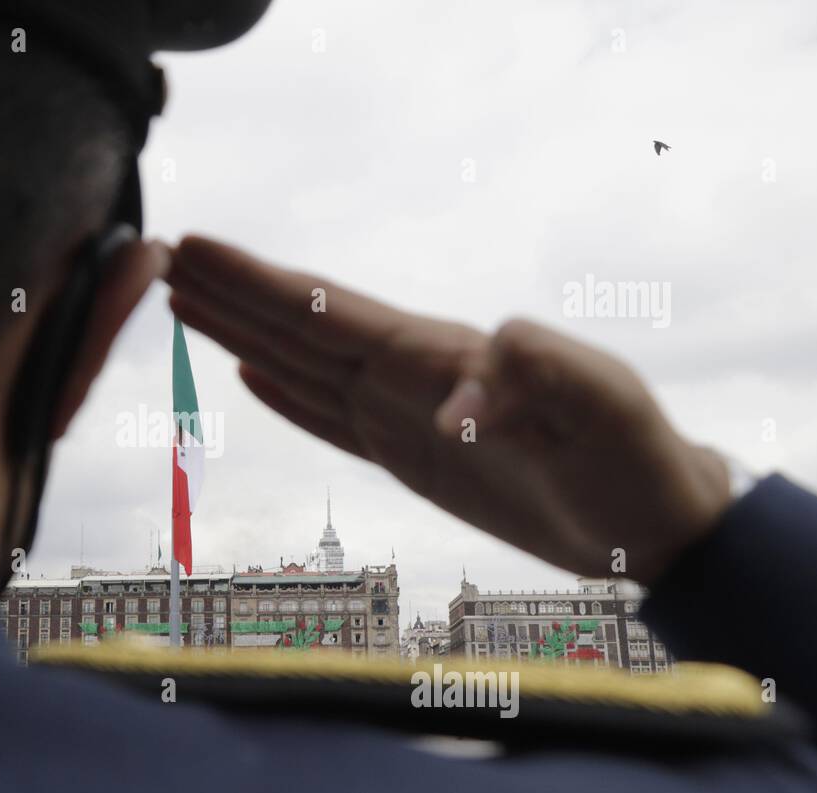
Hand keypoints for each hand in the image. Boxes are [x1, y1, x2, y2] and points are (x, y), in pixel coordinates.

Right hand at [167, 235, 731, 584]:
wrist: (653, 517)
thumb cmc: (636, 463)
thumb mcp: (607, 413)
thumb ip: (545, 377)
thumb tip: (463, 391)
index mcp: (440, 357)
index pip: (329, 311)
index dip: (255, 284)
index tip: (195, 251)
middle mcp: (412, 376)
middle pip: (301, 326)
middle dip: (231, 293)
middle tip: (164, 258)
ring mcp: (406, 414)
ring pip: (304, 365)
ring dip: (243, 333)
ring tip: (186, 303)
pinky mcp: (411, 455)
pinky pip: (329, 416)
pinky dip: (285, 394)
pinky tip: (253, 375)